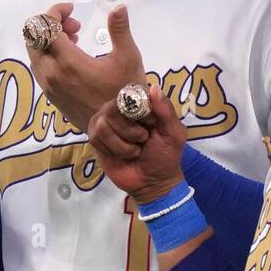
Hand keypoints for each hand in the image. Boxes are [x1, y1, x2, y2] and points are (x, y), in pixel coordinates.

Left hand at [24, 3, 145, 131]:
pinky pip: (39, 69)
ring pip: (34, 54)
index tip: (71, 9)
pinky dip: (48, 56)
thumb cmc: (125, 93)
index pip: (45, 27)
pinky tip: (71, 58)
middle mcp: (52, 74)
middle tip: (75, 26)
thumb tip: (118, 7)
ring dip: (48, 40)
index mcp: (67, 62)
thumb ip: (120, 29)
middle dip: (50, 25)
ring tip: (75, 40)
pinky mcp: (52, 97)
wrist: (119, 131)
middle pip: (33, 39)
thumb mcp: (128, 57)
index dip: (54, 12)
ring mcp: (49, 87)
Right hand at [86, 85, 186, 205]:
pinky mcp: (96, 138)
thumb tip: (153, 87)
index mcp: (141, 104)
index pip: (131, 92)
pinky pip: (97, 136)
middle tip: (143, 140)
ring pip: (104, 123)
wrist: (153, 183)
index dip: (139, 108)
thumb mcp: (174, 134)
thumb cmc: (166, 156)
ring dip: (124, 143)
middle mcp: (121, 109)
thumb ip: (166, 110)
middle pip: (114, 106)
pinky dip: (115, 150)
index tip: (151, 123)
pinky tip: (122, 155)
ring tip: (135, 150)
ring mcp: (106, 122)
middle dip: (131, 130)